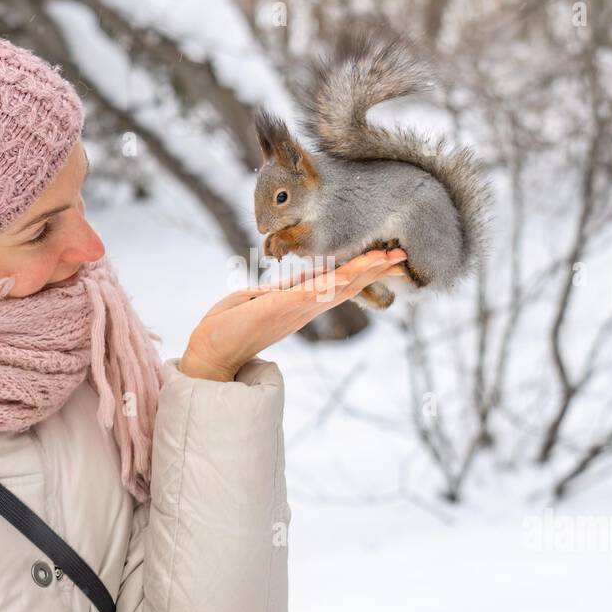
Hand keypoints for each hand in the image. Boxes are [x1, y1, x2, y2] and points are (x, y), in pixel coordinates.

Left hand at [178, 249, 409, 380]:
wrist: (209, 353)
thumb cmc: (227, 327)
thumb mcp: (259, 299)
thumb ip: (283, 289)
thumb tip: (301, 279)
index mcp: (299, 303)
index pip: (338, 284)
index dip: (363, 272)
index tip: (386, 260)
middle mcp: (304, 308)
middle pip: (348, 285)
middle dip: (375, 271)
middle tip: (402, 257)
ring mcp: (295, 308)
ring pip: (338, 287)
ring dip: (364, 272)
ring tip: (389, 259)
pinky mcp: (281, 307)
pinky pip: (313, 292)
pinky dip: (334, 281)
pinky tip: (352, 272)